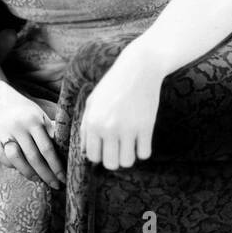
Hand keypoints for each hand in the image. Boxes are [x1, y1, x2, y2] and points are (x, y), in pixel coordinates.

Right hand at [0, 83, 64, 188]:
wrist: (3, 102)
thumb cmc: (29, 115)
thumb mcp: (43, 118)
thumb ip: (53, 132)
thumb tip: (70, 150)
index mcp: (33, 121)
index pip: (47, 148)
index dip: (56, 166)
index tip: (63, 178)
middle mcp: (18, 126)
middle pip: (33, 157)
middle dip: (46, 174)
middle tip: (55, 185)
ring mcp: (3, 132)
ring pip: (15, 159)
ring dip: (28, 173)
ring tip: (39, 179)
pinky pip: (2, 158)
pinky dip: (12, 166)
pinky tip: (21, 169)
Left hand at [79, 49, 162, 170]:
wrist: (138, 68)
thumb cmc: (112, 85)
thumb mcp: (93, 102)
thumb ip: (85, 128)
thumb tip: (85, 153)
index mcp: (93, 122)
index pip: (93, 156)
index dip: (100, 154)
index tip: (106, 145)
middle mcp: (108, 128)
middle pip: (110, 164)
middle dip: (114, 159)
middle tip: (118, 147)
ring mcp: (128, 128)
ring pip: (127, 162)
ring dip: (128, 156)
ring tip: (129, 144)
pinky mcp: (146, 127)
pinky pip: (144, 154)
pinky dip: (143, 149)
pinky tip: (141, 138)